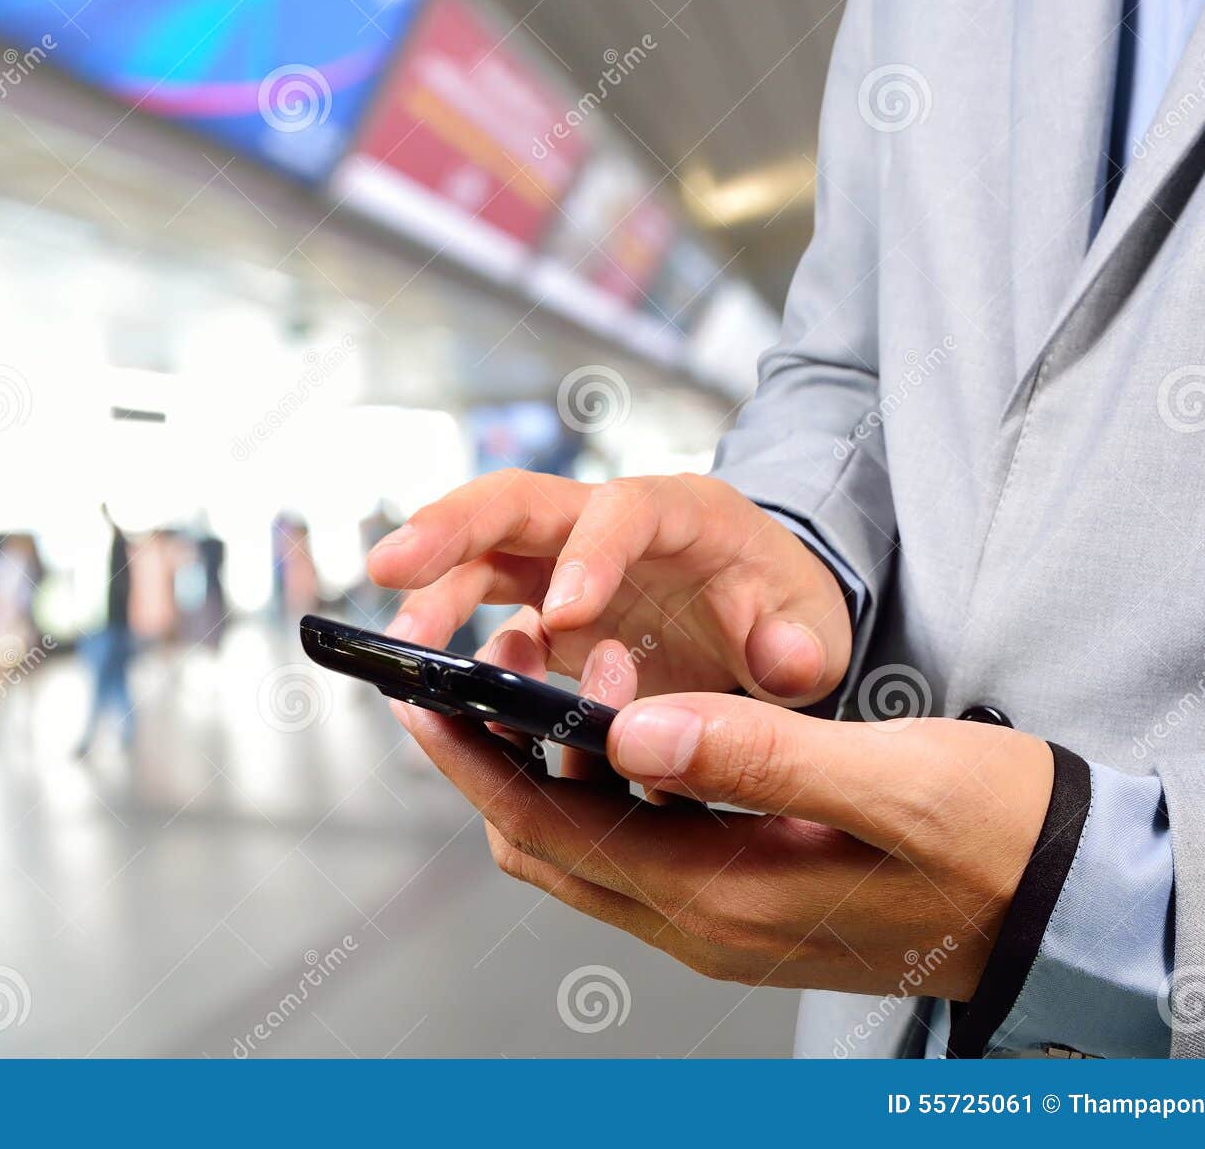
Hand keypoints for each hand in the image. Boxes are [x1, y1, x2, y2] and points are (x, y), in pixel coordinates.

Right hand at [368, 470, 851, 704]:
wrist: (764, 620)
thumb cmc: (784, 611)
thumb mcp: (813, 631)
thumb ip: (801, 646)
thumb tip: (779, 664)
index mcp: (680, 513)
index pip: (623, 512)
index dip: (589, 556)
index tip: (563, 617)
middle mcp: (607, 528)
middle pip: (516, 504)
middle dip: (449, 528)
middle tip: (391, 563)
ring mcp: (565, 569)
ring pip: (484, 562)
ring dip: (435, 598)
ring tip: (401, 651)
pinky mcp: (542, 615)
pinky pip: (491, 626)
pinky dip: (463, 658)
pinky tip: (446, 698)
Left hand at [398, 628, 1054, 1000]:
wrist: (1062, 900)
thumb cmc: (994, 838)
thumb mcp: (890, 782)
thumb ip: (759, 755)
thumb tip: (636, 724)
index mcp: (725, 897)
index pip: (557, 833)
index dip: (480, 764)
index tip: (426, 695)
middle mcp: (702, 921)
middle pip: (546, 850)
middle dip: (484, 767)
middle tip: (445, 683)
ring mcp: (716, 919)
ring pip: (580, 853)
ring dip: (533, 777)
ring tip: (510, 693)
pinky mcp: (736, 899)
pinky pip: (627, 851)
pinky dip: (590, 793)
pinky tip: (595, 732)